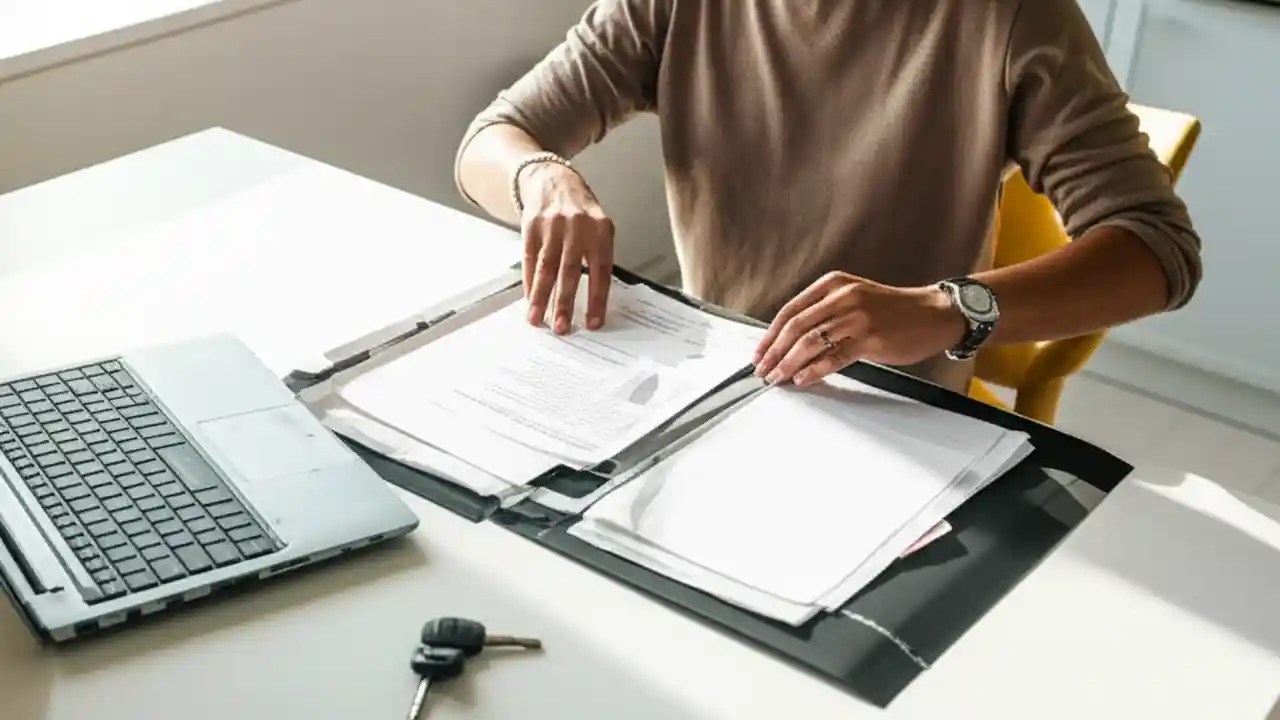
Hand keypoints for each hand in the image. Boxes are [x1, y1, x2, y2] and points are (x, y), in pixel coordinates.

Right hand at [519, 161, 614, 333]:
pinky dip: (530, 282)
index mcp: (600, 230)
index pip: (601, 271)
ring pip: (546, 269)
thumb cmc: (580, 210)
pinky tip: (530, 299)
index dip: (597, 299)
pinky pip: (530, 260)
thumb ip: (598, 257)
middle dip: (565, 304)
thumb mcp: (599, 227)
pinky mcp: (531, 227)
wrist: (552, 179)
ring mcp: (552, 227)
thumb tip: (595, 299)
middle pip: (570, 272)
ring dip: (541, 298)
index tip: (593, 322)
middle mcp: (576, 227)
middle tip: (562, 328)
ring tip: (538, 319)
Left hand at [752, 272, 965, 386]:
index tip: (759, 354)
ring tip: (778, 378)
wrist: (934, 313)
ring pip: (810, 343)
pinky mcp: (871, 339)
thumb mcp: (853, 298)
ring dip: (788, 364)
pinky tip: (802, 379)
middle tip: (763, 371)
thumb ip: (824, 312)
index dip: (770, 336)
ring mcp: (857, 317)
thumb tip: (789, 341)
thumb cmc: (892, 310)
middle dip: (774, 353)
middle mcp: (842, 297)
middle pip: (795, 328)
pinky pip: (834, 357)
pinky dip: (814, 370)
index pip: (790, 311)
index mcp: (833, 284)